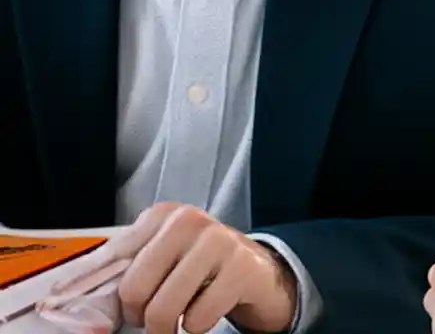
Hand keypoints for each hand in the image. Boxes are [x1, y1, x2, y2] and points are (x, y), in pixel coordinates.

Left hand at [52, 202, 297, 333]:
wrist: (259, 272)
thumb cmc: (201, 267)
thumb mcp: (163, 256)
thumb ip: (127, 265)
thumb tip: (72, 291)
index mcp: (162, 215)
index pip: (113, 261)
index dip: (112, 296)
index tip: (122, 309)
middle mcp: (189, 220)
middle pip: (134, 289)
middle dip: (140, 316)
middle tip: (153, 319)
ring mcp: (219, 241)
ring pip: (164, 308)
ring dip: (167, 328)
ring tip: (178, 321)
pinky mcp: (242, 267)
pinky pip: (198, 318)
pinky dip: (198, 326)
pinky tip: (208, 311)